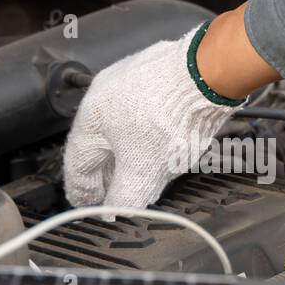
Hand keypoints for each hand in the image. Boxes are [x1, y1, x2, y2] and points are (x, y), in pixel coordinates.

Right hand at [62, 5, 280, 208]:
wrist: (206, 75)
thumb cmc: (169, 117)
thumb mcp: (143, 171)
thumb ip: (125, 196)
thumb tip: (115, 211)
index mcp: (92, 117)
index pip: (78, 161)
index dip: (82, 188)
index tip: (84, 202)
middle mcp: (107, 94)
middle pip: (101, 142)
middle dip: (107, 171)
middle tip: (111, 192)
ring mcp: (133, 79)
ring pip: (126, 125)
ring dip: (131, 153)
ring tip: (141, 173)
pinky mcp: (160, 74)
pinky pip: (148, 111)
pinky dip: (151, 133)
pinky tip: (166, 145)